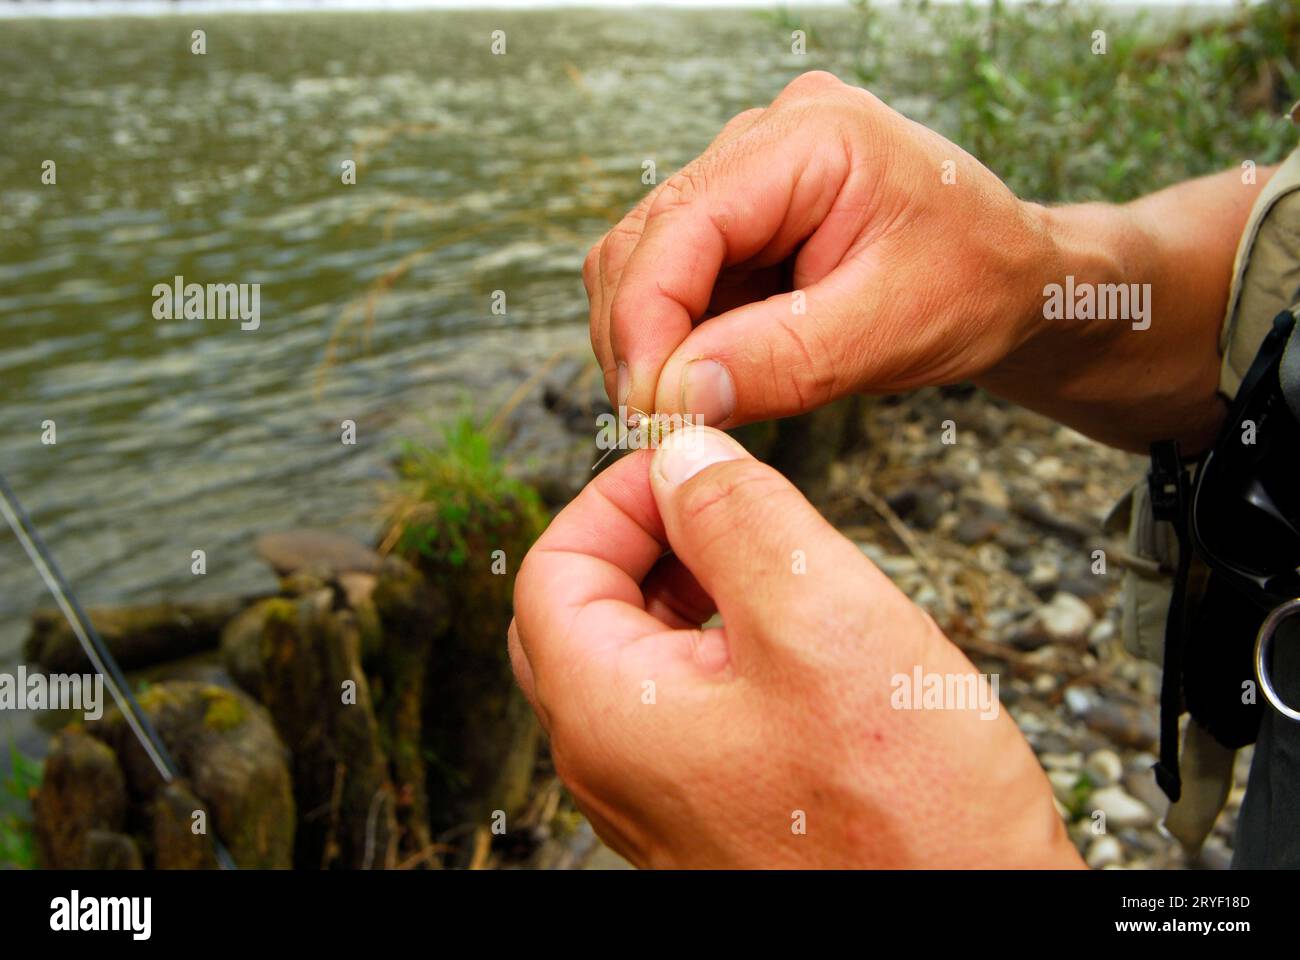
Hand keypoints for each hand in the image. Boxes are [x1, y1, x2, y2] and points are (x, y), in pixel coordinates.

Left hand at [509, 425, 1081, 867]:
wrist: (976, 936)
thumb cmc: (908, 820)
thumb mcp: (818, 617)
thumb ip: (733, 516)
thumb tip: (681, 454)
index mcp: (606, 714)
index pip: (552, 566)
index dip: (618, 497)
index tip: (690, 465)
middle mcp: (616, 765)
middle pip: (587, 610)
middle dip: (652, 539)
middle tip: (730, 509)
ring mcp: (666, 796)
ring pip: (643, 656)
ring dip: (696, 590)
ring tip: (780, 569)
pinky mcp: (720, 811)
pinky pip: (692, 706)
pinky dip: (728, 648)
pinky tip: (800, 642)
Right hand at [585, 70, 1052, 427]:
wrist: (1014, 280)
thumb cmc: (977, 286)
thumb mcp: (891, 330)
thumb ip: (784, 360)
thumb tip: (677, 396)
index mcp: (813, 137)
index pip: (685, 222)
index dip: (646, 321)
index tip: (648, 409)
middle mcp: (765, 140)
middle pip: (644, 240)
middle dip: (639, 339)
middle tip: (661, 425)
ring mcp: (746, 177)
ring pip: (642, 262)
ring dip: (649, 342)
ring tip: (688, 407)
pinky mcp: (741, 219)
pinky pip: (674, 281)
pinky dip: (674, 339)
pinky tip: (708, 379)